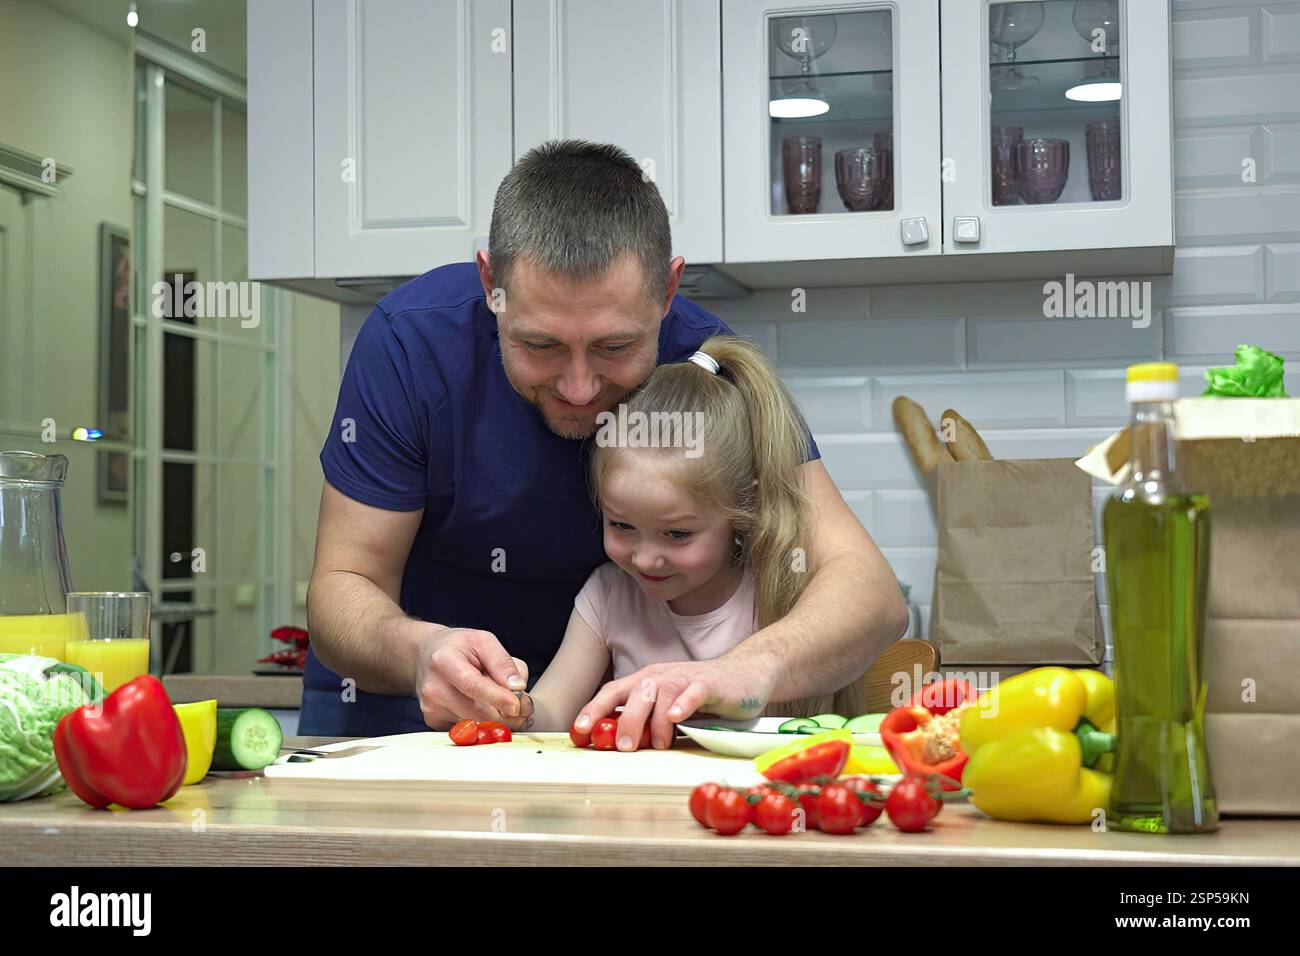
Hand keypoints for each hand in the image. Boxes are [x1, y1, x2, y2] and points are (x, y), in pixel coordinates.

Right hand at [411, 625, 532, 729]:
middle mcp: (434, 688)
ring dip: (498, 719)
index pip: (474, 686)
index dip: (498, 698)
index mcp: (445, 662)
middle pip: (477, 712)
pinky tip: (484, 707)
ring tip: (502, 701)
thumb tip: (517, 688)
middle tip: (524, 706)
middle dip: (507, 714)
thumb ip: (503, 662)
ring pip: (477, 725)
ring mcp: (432, 708)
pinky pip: (469, 730)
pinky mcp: (435, 722)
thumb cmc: (457, 647)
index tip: (518, 706)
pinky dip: (483, 723)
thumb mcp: (483, 641)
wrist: (426, 655)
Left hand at [572, 658, 774, 751]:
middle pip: (634, 693)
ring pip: (662, 693)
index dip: (594, 709)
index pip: (613, 692)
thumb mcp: (666, 707)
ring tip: (656, 744)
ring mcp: (685, 678)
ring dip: (656, 720)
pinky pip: (693, 692)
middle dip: (624, 720)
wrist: (743, 675)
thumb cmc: (700, 695)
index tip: (579, 731)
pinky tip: (677, 718)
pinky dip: (683, 704)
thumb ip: (644, 720)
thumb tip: (614, 743)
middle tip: (620, 747)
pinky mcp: (709, 684)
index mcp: (646, 681)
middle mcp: (661, 676)